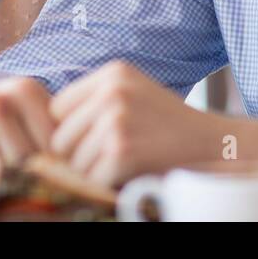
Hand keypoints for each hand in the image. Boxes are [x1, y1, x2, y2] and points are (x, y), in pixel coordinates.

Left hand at [49, 61, 229, 187]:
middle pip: (61, 137)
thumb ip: (95, 100)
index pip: (59, 108)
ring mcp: (116, 119)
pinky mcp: (122, 149)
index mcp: (112, 73)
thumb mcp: (133, 94)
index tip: (94, 141)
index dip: (72, 130)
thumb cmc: (170, 126)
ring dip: (95, 172)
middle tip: (113, 157)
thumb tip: (43, 126)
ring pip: (74, 161)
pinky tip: (132, 174)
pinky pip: (92, 178)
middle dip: (79, 155)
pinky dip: (108, 185)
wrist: (215, 146)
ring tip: (127, 164)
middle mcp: (111, 91)